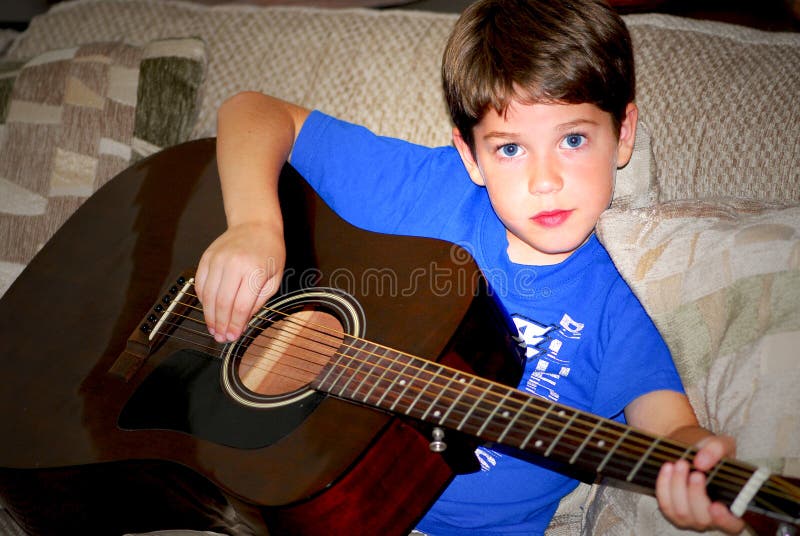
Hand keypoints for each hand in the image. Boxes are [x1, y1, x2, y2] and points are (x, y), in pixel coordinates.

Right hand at [195, 220, 284, 341]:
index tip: (233, 336)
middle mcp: (234, 264)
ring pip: (208, 296)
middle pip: (222, 303)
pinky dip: (202, 300)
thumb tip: (243, 321)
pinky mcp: (207, 257)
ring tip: (213, 329)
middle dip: (220, 325)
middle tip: (221, 338)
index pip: (241, 306)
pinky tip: (208, 310)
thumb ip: (259, 300)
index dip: (235, 325)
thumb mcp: (275, 277)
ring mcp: (218, 260)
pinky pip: (200, 284)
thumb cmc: (269, 250)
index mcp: (255, 271)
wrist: (255, 224)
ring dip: (209, 316)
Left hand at [656, 435, 745, 533]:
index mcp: (731, 507)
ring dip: (678, 487)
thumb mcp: (722, 444)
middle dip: (696, 494)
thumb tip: (701, 463)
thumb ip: (717, 450)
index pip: (733, 525)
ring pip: (681, 512)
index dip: (725, 520)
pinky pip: (665, 504)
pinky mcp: (671, 510)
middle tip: (696, 472)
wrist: (690, 450)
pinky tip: (668, 467)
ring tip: (680, 464)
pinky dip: (664, 485)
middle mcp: (710, 518)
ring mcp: (689, 517)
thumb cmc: (712, 452)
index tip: (716, 506)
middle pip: (702, 518)